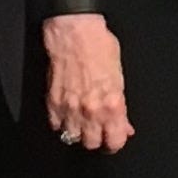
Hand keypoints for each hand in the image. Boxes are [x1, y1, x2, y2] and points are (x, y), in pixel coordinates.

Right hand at [42, 12, 132, 151]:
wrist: (75, 32)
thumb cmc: (100, 46)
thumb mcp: (120, 75)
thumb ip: (121, 105)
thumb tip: (124, 124)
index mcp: (112, 104)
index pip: (115, 142)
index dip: (115, 142)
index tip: (114, 138)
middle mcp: (91, 111)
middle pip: (92, 144)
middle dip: (97, 138)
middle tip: (98, 129)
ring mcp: (69, 109)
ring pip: (72, 138)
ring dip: (78, 132)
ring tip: (82, 120)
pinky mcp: (52, 103)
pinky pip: (56, 126)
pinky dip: (61, 123)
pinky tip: (68, 112)